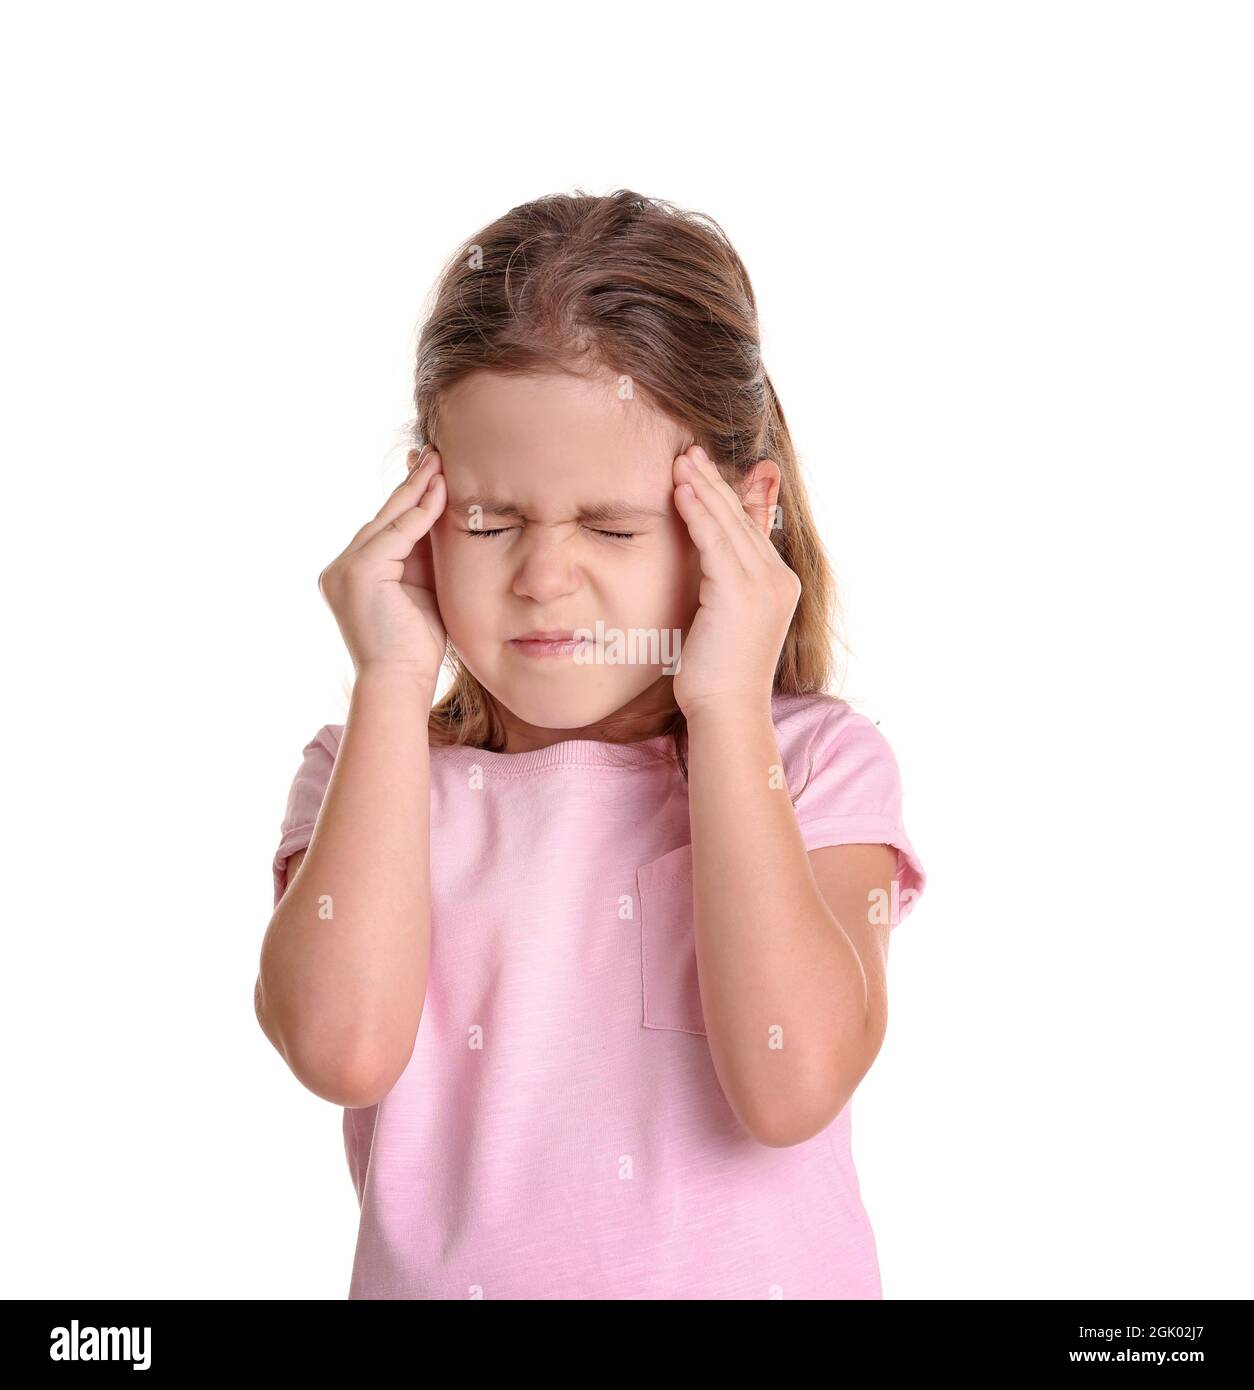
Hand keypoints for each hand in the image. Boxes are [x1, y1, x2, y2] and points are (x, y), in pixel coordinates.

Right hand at [317, 447, 448, 684]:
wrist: (400, 683)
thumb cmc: (417, 648)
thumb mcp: (422, 591)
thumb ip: (424, 558)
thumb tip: (441, 518)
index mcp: (354, 574)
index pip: (386, 529)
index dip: (410, 500)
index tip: (430, 472)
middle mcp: (340, 568)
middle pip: (383, 518)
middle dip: (412, 484)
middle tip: (434, 453)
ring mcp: (344, 569)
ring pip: (388, 520)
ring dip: (418, 490)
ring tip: (441, 463)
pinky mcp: (358, 572)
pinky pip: (396, 534)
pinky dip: (420, 513)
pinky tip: (440, 493)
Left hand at [670, 444, 799, 718]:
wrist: (727, 710)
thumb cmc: (717, 675)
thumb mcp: (723, 619)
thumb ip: (721, 584)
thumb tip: (708, 567)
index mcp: (778, 583)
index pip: (751, 527)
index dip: (728, 495)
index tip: (706, 468)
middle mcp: (777, 578)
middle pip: (741, 518)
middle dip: (714, 482)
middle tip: (689, 452)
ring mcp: (763, 584)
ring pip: (729, 524)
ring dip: (703, 488)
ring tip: (680, 461)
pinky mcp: (740, 591)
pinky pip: (715, 541)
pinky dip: (698, 513)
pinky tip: (682, 491)